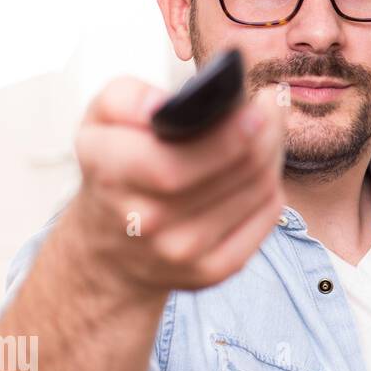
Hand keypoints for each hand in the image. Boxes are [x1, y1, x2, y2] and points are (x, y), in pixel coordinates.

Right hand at [70, 76, 287, 297]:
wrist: (109, 250)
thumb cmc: (114, 173)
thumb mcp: (98, 124)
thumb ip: (124, 100)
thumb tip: (164, 105)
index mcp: (113, 176)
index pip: (175, 165)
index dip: (227, 137)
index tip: (257, 108)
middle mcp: (146, 222)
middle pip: (235, 170)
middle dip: (266, 132)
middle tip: (271, 105)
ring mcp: (182, 252)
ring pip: (259, 189)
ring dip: (272, 153)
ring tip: (267, 130)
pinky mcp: (214, 270)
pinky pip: (267, 216)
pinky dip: (272, 186)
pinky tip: (262, 168)